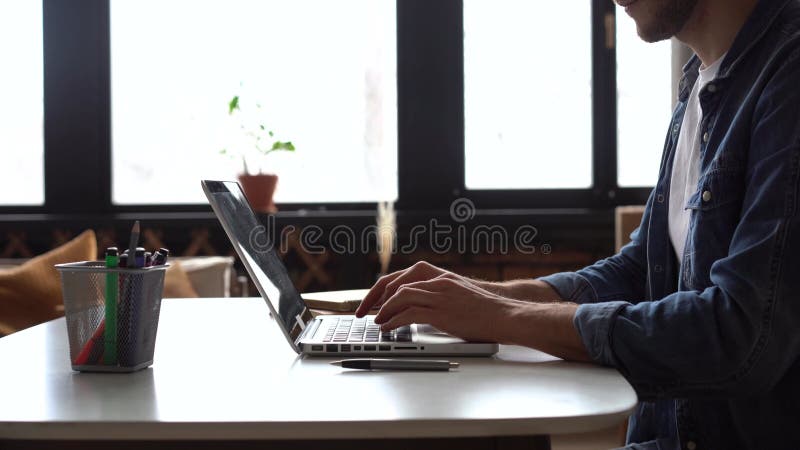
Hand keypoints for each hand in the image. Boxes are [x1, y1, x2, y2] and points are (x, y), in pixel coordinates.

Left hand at [355, 261, 483, 317]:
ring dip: (383, 309)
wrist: (505, 315)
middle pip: (396, 283)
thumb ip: (438, 297)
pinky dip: (393, 321)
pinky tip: (387, 328)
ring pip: (400, 296)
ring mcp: (439, 295)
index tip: (372, 301)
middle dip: (375, 298)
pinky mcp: (442, 311)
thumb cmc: (484, 311)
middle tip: (364, 311)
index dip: (382, 289)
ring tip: (376, 321)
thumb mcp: (458, 296)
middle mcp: (437, 281)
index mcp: (439, 276)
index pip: (401, 277)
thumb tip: (416, 310)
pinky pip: (409, 313)